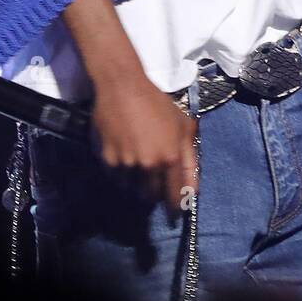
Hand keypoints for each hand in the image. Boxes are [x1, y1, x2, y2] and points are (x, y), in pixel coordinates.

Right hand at [89, 74, 198, 221]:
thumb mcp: (182, 124)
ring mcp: (127, 164)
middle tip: (154, 180)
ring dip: (136, 183)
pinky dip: (121, 173)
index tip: (174, 213)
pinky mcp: (108, 160)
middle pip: (152, 196)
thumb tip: (193, 189)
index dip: (175, 207)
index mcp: (170, 157)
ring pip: (133, 188)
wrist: (122, 87)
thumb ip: (190, 157)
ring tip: (137, 165)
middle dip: (155, 192)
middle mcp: (149, 165)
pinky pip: (116, 177)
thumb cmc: (156, 103)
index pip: (174, 195)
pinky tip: (123, 156)